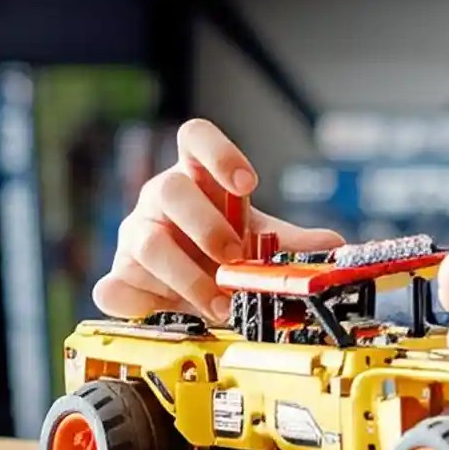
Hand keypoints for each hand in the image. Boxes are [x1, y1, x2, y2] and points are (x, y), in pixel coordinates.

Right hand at [92, 118, 344, 321]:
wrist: (187, 285)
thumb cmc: (220, 249)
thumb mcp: (260, 239)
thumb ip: (293, 242)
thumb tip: (334, 244)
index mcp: (196, 177)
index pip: (194, 137)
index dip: (219, 153)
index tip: (248, 184)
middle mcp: (159, 199)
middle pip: (169, 189)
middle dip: (206, 226)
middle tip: (234, 258)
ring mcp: (134, 235)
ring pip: (146, 243)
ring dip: (188, 278)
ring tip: (220, 304)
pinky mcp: (119, 277)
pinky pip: (115, 288)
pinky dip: (145, 305)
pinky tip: (171, 312)